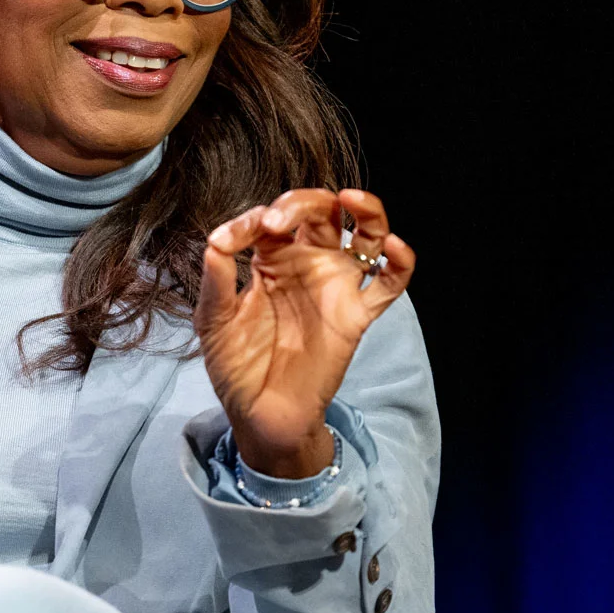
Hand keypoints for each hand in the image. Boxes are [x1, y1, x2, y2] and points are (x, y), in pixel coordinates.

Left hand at [195, 189, 415, 477]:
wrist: (259, 414)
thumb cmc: (235, 365)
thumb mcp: (213, 319)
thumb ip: (217, 278)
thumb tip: (217, 238)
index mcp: (270, 259)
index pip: (271, 219)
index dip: (254, 218)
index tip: (230, 241)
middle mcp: (307, 263)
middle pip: (320, 212)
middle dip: (301, 203)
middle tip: (278, 220)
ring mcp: (335, 286)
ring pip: (365, 233)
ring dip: (367, 210)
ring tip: (352, 198)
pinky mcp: (356, 315)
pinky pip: (389, 283)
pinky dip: (400, 261)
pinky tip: (392, 246)